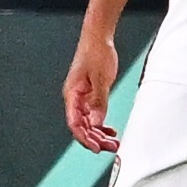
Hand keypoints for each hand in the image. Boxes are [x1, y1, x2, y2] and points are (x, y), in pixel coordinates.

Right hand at [64, 34, 119, 151]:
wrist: (98, 38)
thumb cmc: (96, 53)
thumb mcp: (101, 78)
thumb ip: (99, 101)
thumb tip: (97, 123)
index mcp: (72, 94)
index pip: (75, 123)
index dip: (85, 138)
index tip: (97, 148)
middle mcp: (75, 99)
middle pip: (82, 126)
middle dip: (96, 139)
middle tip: (112, 148)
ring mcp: (82, 98)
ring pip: (88, 123)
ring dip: (100, 134)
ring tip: (114, 143)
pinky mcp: (90, 95)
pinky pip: (93, 115)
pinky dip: (101, 124)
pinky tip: (110, 131)